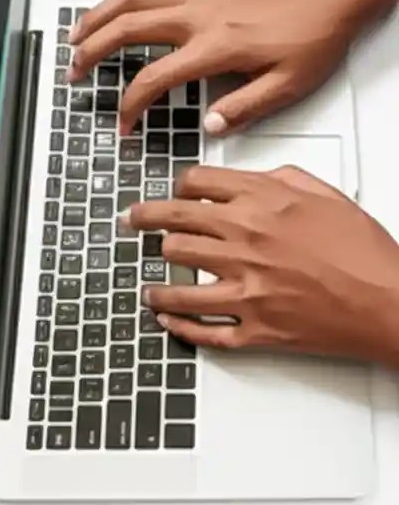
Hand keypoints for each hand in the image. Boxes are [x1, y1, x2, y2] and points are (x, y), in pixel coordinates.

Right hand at [68, 0, 398, 135]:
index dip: (131, 108)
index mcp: (214, 48)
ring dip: (96, 16)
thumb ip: (243, 109)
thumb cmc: (312, 34)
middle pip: (126, 31)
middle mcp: (196, 17)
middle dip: (92, 54)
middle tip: (75, 74)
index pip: (154, 80)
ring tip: (75, 36)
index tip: (124, 127)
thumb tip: (208, 125)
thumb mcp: (287, 85)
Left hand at [128, 165, 398, 366]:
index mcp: (261, 204)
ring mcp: (243, 287)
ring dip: (156, 281)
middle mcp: (245, 241)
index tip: (167, 196)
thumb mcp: (326, 195)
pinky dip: (176, 324)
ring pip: (174, 279)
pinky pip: (199, 328)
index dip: (174, 189)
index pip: (193, 184)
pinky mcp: (251, 326)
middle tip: (132, 223)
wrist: (391, 302)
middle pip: (171, 226)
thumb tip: (247, 176)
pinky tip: (164, 316)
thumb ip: (281, 179)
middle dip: (143, 222)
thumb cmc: (365, 253)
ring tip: (149, 282)